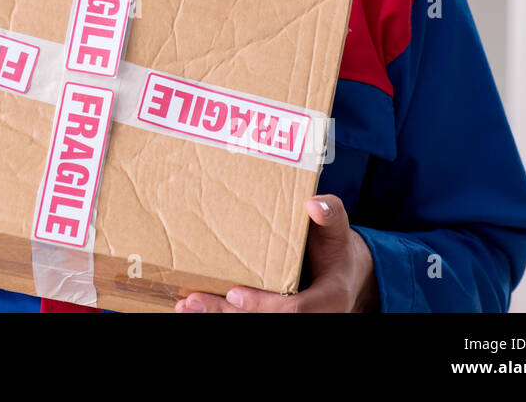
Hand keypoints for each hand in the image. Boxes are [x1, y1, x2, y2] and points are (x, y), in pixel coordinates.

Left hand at [175, 194, 379, 312]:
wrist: (341, 272)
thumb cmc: (334, 248)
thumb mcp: (337, 230)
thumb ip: (330, 216)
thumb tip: (314, 204)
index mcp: (329, 299)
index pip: (295, 309)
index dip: (264, 304)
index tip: (234, 293)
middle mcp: (311, 314)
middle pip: (267, 321)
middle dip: (228, 314)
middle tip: (193, 302)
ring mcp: (291, 316)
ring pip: (253, 321)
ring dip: (217, 316)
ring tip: (184, 306)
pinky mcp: (274, 313)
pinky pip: (248, 316)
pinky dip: (221, 312)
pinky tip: (192, 307)